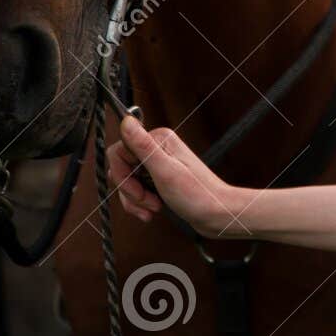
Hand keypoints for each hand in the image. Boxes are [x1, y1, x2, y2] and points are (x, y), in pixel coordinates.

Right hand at [109, 116, 249, 236]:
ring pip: (126, 181)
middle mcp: (157, 148)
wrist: (217, 215)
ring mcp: (157, 164)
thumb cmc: (197, 195)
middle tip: (150, 202)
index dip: (123, 175)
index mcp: (159, 139)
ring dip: (135, 200)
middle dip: (130, 191)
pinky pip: (135, 190)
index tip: (138, 190)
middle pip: (121, 168)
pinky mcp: (158, 178)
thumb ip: (143, 146)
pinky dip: (139, 204)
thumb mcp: (165, 171)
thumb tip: (126, 120)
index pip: (118, 151)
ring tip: (154, 209)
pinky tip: (152, 212)